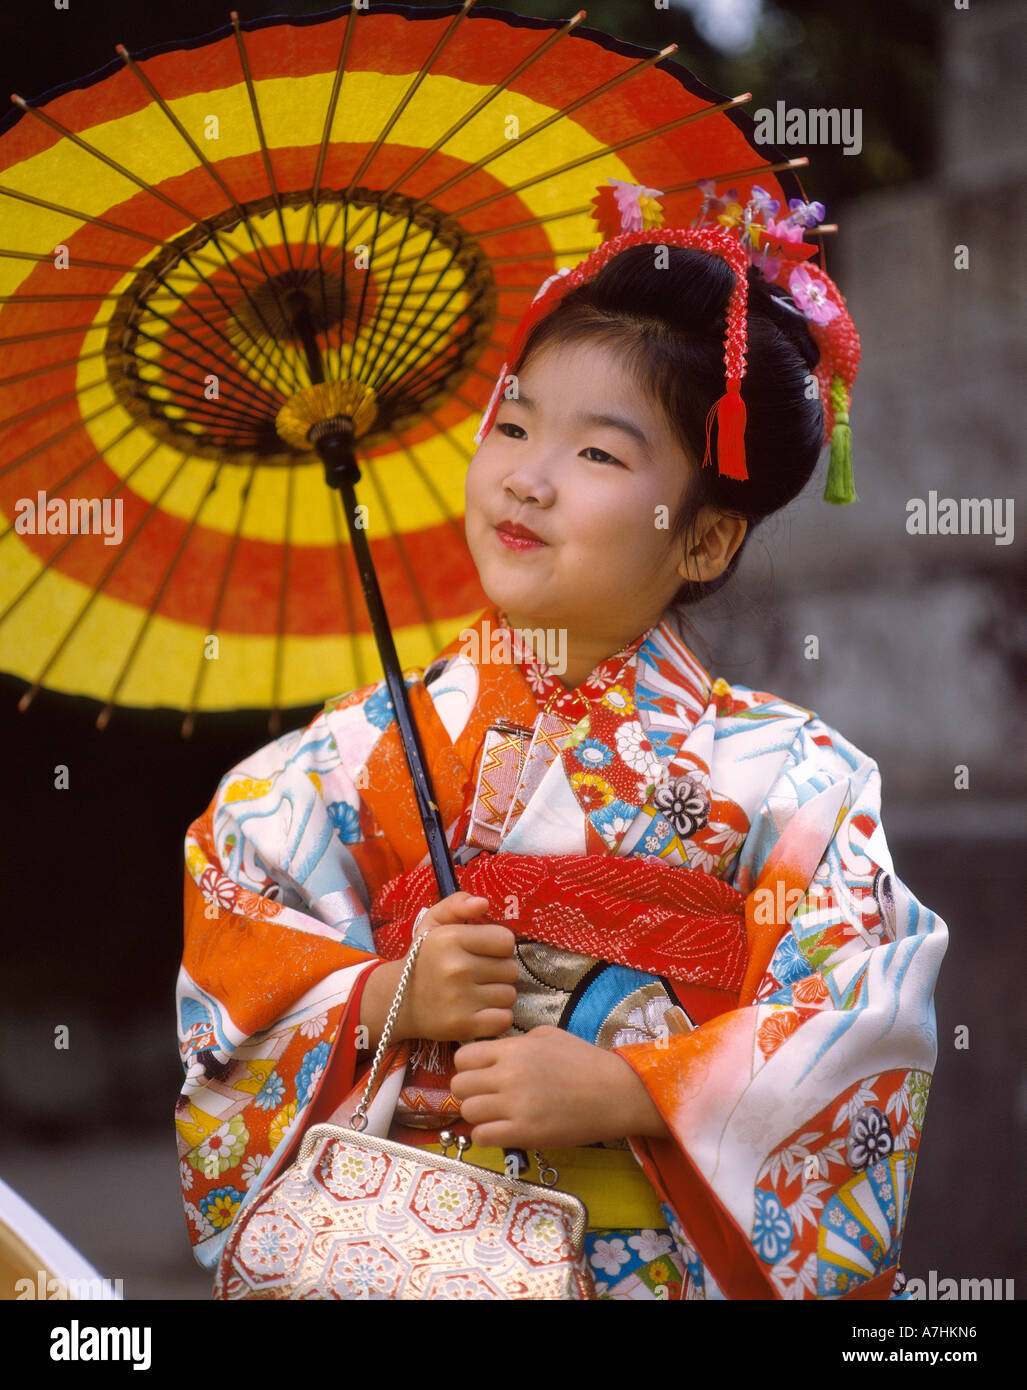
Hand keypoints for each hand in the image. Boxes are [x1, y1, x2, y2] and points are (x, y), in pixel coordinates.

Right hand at [360, 893, 516, 1047]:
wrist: (396, 1001)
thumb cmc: (423, 958)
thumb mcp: (433, 923)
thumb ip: (457, 904)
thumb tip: (483, 902)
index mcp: (450, 939)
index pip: (506, 940)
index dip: (498, 946)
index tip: (483, 952)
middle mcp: (455, 968)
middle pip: (511, 969)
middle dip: (498, 971)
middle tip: (478, 974)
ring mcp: (459, 999)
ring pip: (509, 994)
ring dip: (498, 994)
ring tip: (477, 992)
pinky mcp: (463, 1026)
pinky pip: (504, 1019)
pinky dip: (497, 1017)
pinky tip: (481, 1011)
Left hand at [451, 1025, 669, 1148]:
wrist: (615, 1093)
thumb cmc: (586, 1061)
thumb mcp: (550, 1036)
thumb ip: (519, 1041)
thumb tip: (498, 1052)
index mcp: (514, 1050)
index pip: (463, 1057)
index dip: (467, 1066)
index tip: (479, 1074)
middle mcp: (508, 1075)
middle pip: (459, 1085)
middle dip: (468, 1091)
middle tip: (485, 1096)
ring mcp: (515, 1106)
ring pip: (468, 1112)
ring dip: (477, 1115)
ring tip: (494, 1115)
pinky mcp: (525, 1133)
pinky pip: (482, 1137)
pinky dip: (486, 1135)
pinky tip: (502, 1130)